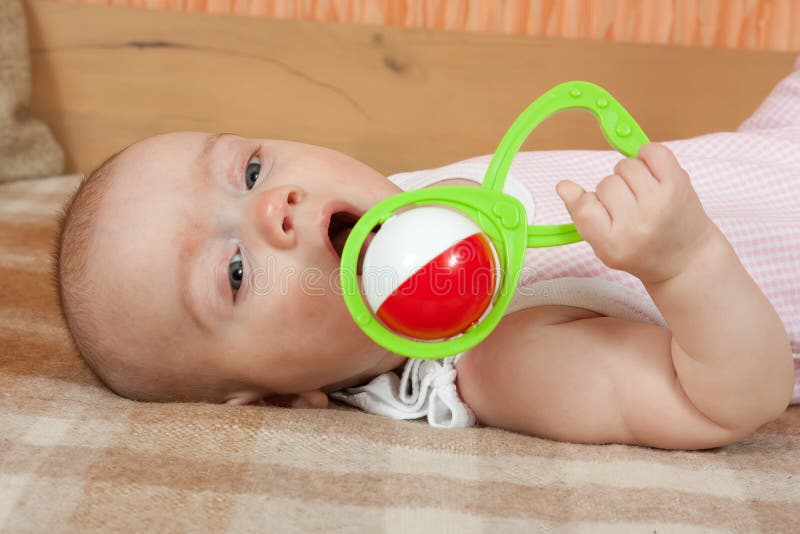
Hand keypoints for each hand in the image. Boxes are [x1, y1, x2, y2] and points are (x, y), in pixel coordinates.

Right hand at [556, 143, 715, 283]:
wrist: (686, 259)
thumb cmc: (641, 251)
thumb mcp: (604, 247)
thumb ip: (582, 217)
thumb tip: (563, 186)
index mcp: (613, 244)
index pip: (584, 206)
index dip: (585, 200)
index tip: (597, 207)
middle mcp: (637, 224)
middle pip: (605, 184)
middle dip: (611, 192)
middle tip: (627, 208)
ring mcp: (660, 202)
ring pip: (626, 166)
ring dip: (629, 175)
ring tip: (641, 193)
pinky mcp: (678, 185)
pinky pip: (652, 151)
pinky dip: (647, 155)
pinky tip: (651, 172)